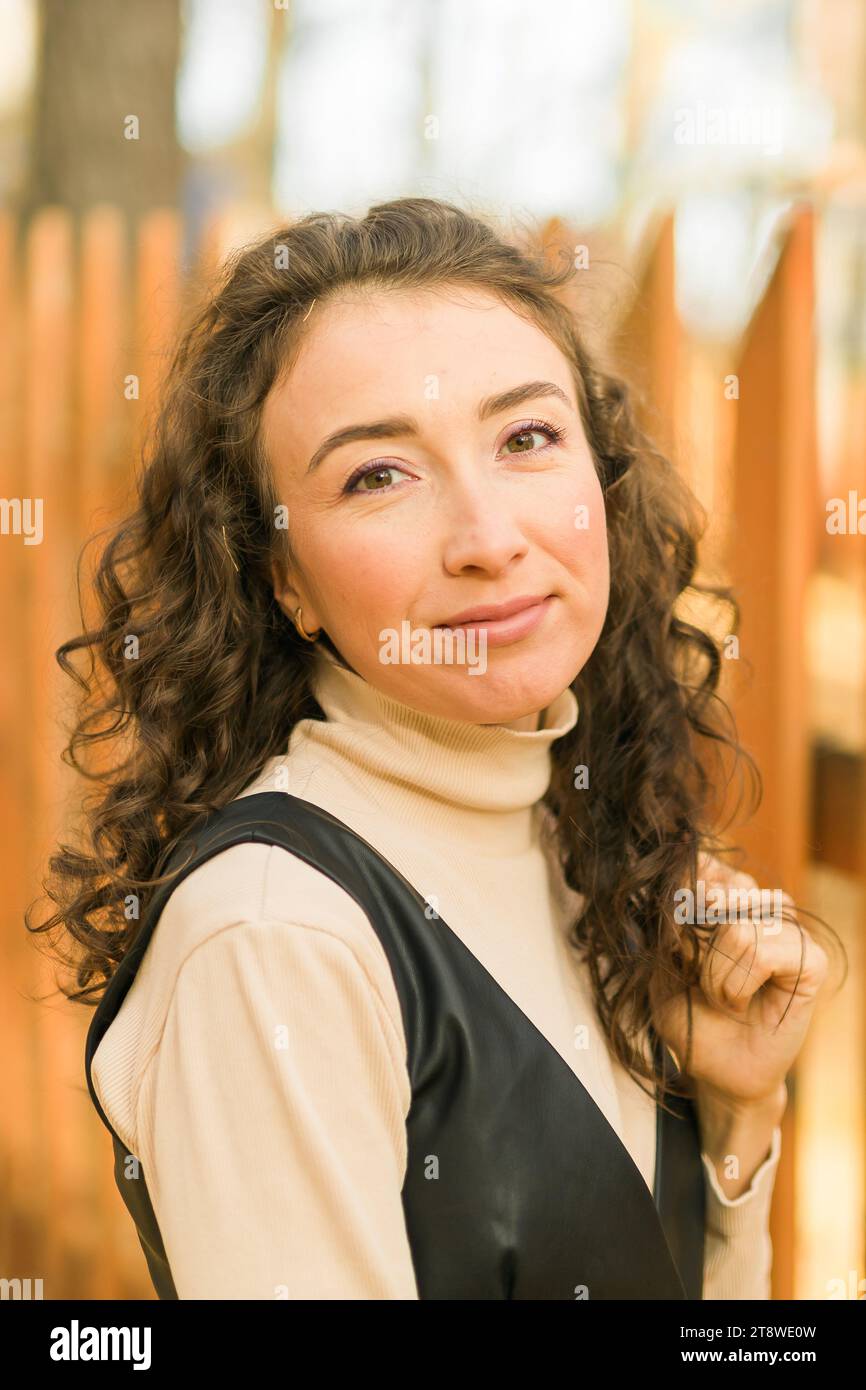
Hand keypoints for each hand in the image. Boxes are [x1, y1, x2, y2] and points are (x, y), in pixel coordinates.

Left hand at [650, 854, 829, 1108]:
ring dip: (713, 976)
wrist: (717, 1072)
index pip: (701, 865)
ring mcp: (788, 928)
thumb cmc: (690, 1016)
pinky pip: (760, 952)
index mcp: (725, 895)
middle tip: (701, 983)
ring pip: (735, 927)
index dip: (678, 900)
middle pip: (713, 894)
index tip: (671, 943)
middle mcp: (759, 903)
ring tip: (722, 998)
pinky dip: (735, 986)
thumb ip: (668, 922)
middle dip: (692, 948)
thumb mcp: (662, 964)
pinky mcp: (811, 960)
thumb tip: (682, 887)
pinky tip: (740, 1004)